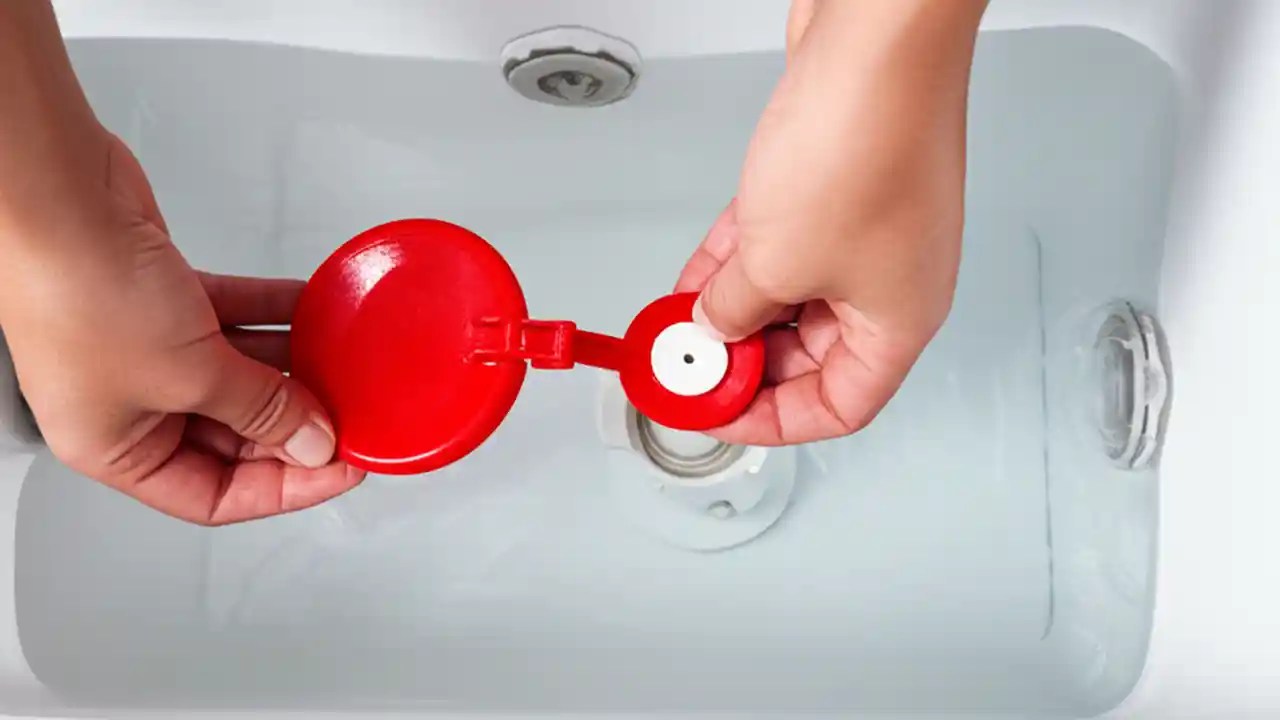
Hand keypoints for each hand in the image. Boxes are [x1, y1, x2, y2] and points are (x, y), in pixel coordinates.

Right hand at [0, 131, 363, 524]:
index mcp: (115, 449)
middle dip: (294, 425)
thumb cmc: (82, 290)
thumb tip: (312, 442)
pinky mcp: (164, 300)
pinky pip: (233, 320)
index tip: (339, 466)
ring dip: (291, 368)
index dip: (285, 488)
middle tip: (350, 414)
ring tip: (342, 365)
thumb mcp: (192, 375)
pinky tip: (314, 309)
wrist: (55, 195)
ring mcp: (146, 350)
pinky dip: (273, 314)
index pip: (216, 497)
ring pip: (237, 374)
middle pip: (232, 437)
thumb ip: (262, 411)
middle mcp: (127, 404)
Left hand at [676, 0, 985, 445]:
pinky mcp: (837, 192)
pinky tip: (690, 278)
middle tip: (681, 365)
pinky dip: (735, 266)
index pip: (836, 407)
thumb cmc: (862, 145)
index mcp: (898, 323)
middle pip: (806, 354)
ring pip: (787, 298)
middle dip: (738, 360)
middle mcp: (890, 284)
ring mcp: (864, 235)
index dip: (769, 420)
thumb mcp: (775, 262)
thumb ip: (734, 311)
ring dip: (729, 311)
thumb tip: (711, 331)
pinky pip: (780, 248)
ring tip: (671, 325)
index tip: (713, 412)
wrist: (876, 42)